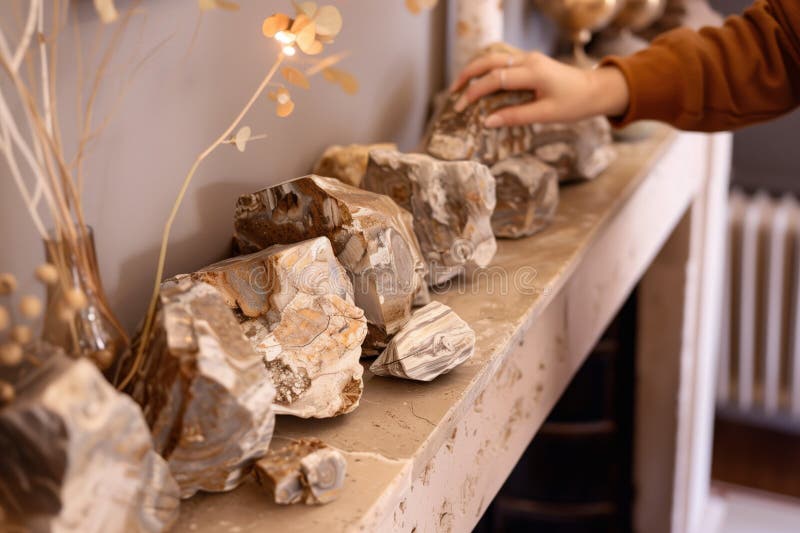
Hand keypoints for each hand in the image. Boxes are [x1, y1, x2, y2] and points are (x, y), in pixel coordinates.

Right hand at [449, 51, 629, 127]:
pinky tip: (478, 83)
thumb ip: (516, 117)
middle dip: (468, 75)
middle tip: (453, 92)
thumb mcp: (546, 115)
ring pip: (494, 57)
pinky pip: (502, 61)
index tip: (463, 106)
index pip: (497, 78)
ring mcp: (528, 58)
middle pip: (490, 61)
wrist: (595, 90)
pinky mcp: (529, 62)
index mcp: (533, 72)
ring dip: (475, 70)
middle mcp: (528, 60)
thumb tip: (487, 122)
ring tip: (460, 87)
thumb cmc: (574, 104)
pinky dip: (486, 70)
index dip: (477, 91)